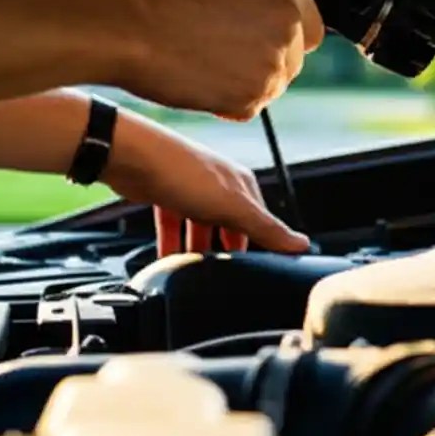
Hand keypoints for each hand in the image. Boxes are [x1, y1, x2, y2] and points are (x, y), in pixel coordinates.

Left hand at [101, 105, 310, 255]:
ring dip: (196, 252)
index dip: (259, 247)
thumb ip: (267, 229)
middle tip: (222, 278)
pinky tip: (168, 262)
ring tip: (193, 275)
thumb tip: (302, 244)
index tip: (256, 272)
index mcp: (241, 184)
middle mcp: (219, 184)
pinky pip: (174, 226)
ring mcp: (191, 189)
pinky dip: (172, 245)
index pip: (261, 222)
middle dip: (225, 253)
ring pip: (200, 229)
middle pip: (229, 227)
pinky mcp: (165, 194)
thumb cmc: (183, 173)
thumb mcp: (233, 207)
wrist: (132, 157)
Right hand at [119, 0, 324, 119]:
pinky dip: (229, 101)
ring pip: (275, 83)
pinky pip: (251, 106)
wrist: (127, 28)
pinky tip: (198, 79)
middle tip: (222, 51)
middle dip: (268, 57)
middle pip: (297, 55)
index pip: (312, 20)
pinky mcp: (254, 97)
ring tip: (203, 61)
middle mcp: (288, 21)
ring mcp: (274, 62)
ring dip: (248, 80)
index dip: (285, 31)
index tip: (258, 36)